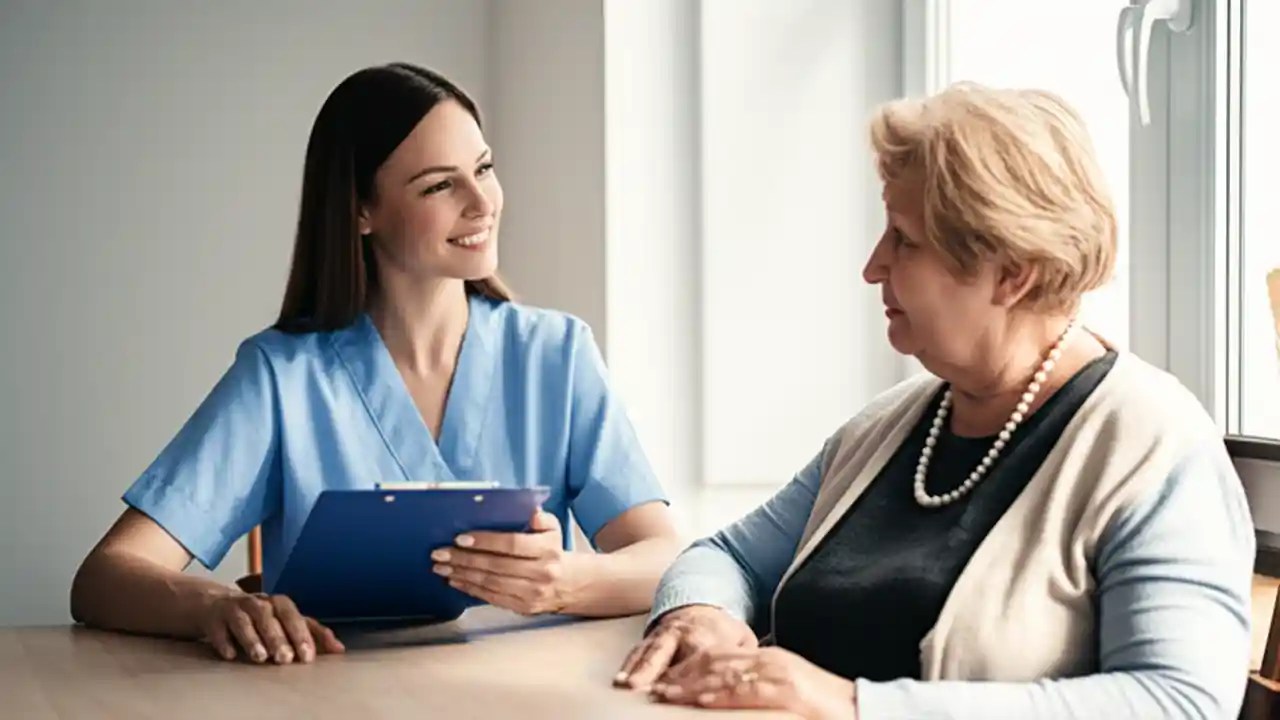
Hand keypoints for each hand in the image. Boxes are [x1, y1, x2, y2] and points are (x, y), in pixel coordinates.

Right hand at [199, 593, 343, 663]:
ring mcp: (234, 608)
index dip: (303, 636)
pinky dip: (224, 641)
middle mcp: (258, 603)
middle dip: (279, 637)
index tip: (309, 657)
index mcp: (279, 604)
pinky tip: (231, 655)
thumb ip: (310, 634)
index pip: (295, 617)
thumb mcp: (284, 622)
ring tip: (261, 657)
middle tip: (286, 658)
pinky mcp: (213, 618)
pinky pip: (218, 629)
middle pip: (270, 616)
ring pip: (245, 620)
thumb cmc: (257, 617)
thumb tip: (339, 649)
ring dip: (253, 639)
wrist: (213, 604)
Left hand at [430, 510, 578, 615]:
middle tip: (440, 553)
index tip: (461, 538)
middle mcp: (542, 572)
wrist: (567, 583)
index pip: (513, 544)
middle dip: (464, 559)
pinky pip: (491, 598)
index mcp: (548, 549)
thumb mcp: (552, 529)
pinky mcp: (522, 607)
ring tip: (441, 567)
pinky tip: (454, 580)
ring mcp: (532, 593)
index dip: (486, 541)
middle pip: (497, 565)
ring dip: (462, 575)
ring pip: (491, 583)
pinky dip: (470, 589)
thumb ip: (541, 518)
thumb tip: (530, 510)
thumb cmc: (550, 550)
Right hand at [614, 604, 756, 689]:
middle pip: (665, 652)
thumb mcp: (741, 639)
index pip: (697, 656)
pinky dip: (628, 665)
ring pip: (647, 652)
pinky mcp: (649, 641)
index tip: (685, 688)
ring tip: (625, 685)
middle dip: (652, 669)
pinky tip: (620, 680)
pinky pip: (637, 652)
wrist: (699, 603)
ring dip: (636, 669)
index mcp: (706, 635)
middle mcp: (680, 635)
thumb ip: (744, 656)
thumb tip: (758, 674)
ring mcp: (662, 637)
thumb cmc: (723, 632)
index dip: (689, 671)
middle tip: (641, 685)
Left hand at [650, 646, 856, 719]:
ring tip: (668, 693)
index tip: (666, 679)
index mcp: (767, 658)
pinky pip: (747, 689)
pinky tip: (701, 698)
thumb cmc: (822, 706)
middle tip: (657, 687)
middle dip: (683, 674)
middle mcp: (769, 659)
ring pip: (725, 673)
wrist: (861, 709)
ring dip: (692, 684)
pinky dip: (721, 693)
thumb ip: (756, 688)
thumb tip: (726, 696)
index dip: (690, 667)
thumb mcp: (784, 689)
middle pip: (715, 661)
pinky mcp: (786, 690)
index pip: (720, 656)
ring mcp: (777, 672)